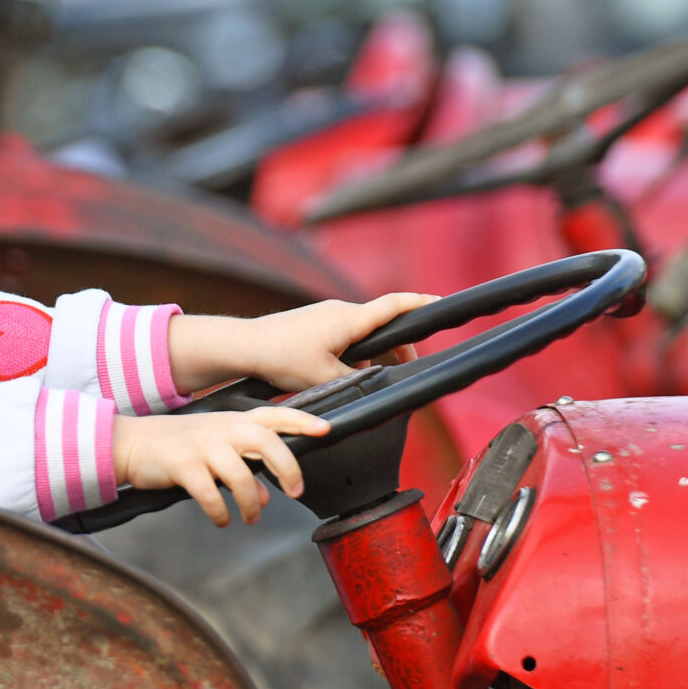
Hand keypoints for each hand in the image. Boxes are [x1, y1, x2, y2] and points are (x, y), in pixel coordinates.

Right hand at [113, 406, 328, 525]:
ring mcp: (202, 446)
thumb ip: (246, 469)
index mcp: (234, 422)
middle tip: (296, 492)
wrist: (134, 443)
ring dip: (251, 502)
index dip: (302, 421)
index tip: (326, 429)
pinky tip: (223, 520)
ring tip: (252, 518)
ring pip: (239, 474)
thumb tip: (266, 498)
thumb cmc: (181, 446)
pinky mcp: (181, 465)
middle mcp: (221, 430)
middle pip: (265, 440)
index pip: (274, 416)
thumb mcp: (217, 451)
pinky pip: (209, 493)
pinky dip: (220, 512)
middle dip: (287, 466)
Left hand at [169, 292, 438, 394]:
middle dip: (399, 344)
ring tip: (376, 375)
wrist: (245, 346)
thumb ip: (356, 381)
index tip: (442, 303)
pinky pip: (346, 334)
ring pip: (363, 331)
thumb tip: (375, 385)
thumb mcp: (325, 379)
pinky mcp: (315, 322)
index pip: (395, 307)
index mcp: (349, 319)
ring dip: (374, 352)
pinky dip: (355, 351)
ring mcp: (327, 314)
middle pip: (383, 323)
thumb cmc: (282, 359)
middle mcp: (341, 310)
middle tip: (409, 366)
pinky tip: (346, 373)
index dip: (422, 305)